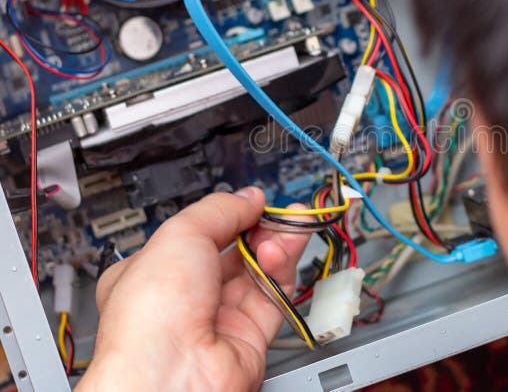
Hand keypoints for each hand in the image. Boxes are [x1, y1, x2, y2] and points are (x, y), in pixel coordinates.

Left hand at [76, 188, 309, 391]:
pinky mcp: (249, 335)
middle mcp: (186, 297)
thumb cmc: (151, 315)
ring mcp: (218, 317)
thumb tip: (249, 198)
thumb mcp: (180, 234)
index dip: (227, 216)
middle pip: (234, 251)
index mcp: (154, 271)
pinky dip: (281, 270)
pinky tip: (282, 250)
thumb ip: (220, 210)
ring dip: (276, 244)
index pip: (198, 234)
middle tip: (278, 212)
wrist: (172, 374)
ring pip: (258, 271)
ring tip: (291, 225)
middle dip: (259, 227)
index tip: (251, 202)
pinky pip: (273, 295)